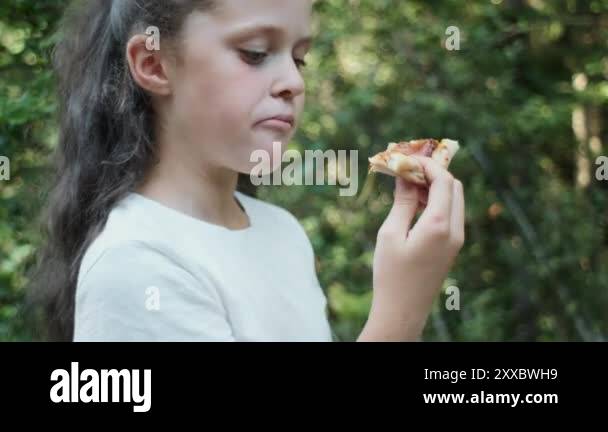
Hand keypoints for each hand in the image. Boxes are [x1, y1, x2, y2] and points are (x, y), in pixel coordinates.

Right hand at [362, 156, 464, 340]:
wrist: (403, 310)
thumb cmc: (391, 274)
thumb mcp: (391, 234)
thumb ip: (402, 202)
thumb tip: (405, 175)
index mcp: (439, 225)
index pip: (443, 180)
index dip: (427, 164)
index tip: (407, 157)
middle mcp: (455, 230)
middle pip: (453, 186)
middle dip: (433, 172)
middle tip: (407, 167)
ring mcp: (456, 239)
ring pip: (454, 199)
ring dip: (435, 186)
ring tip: (406, 182)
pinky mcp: (452, 247)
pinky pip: (451, 214)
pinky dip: (436, 202)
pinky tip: (413, 202)